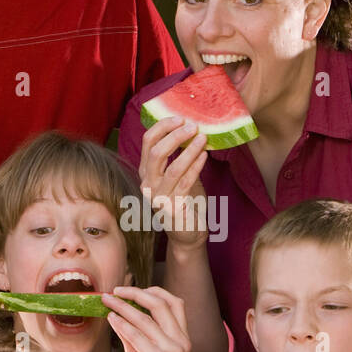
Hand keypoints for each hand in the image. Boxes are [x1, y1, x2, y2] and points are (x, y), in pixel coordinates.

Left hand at [103, 286, 189, 351]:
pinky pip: (137, 335)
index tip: (131, 289)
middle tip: (116, 290)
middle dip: (137, 293)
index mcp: (183, 339)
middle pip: (162, 304)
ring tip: (107, 301)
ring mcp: (173, 350)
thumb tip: (119, 316)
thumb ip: (135, 337)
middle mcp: (182, 342)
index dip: (153, 291)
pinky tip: (111, 318)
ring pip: (146, 317)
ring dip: (123, 306)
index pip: (174, 303)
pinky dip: (122, 323)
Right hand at [136, 117, 209, 250]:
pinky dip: (195, 167)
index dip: (163, 127)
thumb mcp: (178, 175)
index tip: (180, 117)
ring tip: (203, 138)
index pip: (148, 142)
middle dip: (175, 136)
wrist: (186, 234)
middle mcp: (148, 183)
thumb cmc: (184, 201)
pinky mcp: (173, 207)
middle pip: (156, 152)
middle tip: (192, 126)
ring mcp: (159, 197)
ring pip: (172, 168)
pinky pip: (185, 183)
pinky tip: (204, 155)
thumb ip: (180, 156)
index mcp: (146, 171)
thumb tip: (193, 130)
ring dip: (189, 150)